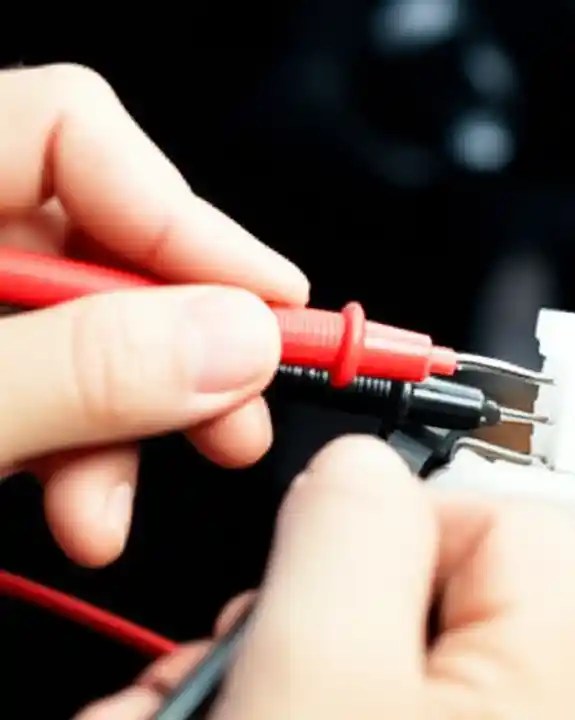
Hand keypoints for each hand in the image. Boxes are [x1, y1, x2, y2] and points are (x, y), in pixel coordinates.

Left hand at [0, 64, 308, 565]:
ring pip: (85, 330)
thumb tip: (232, 341)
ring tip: (122, 506)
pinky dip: (79, 452)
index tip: (268, 313)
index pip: (76, 131)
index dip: (185, 219)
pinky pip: (45, 382)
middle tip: (238, 414)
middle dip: (179, 349)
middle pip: (102, 243)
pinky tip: (81, 511)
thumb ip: (77, 372)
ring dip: (130, 424)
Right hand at [77, 435, 574, 718]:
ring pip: (311, 659)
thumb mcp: (328, 680)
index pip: (516, 516)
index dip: (410, 496)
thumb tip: (362, 464)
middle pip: (386, 588)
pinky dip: (206, 711)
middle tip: (213, 664)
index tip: (320, 525)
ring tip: (157, 717)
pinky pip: (285, 704)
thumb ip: (354, 538)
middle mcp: (492, 712)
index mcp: (537, 680)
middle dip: (268, 613)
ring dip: (212, 678)